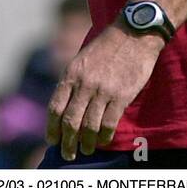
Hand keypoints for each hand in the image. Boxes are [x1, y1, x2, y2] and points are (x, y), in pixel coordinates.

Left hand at [46, 21, 164, 159]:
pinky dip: (105, 135)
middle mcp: (84, 84)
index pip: (55, 108)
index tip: (53, 140)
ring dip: (86, 142)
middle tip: (68, 154)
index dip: (52, 128)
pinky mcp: (121, 95)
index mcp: (71, 74)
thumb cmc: (107, 46)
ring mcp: (103, 91)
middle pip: (70, 121)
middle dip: (67, 142)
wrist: (134, 33)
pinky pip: (109, 122)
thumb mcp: (82, 59)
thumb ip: (73, 81)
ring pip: (89, 126)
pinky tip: (103, 139)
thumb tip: (65, 107)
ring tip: (86, 150)